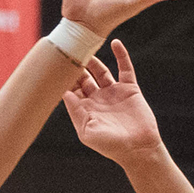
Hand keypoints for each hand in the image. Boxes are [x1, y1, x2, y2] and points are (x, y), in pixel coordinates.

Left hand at [63, 40, 162, 165]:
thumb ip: (76, 112)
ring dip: (93, 59)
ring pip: (101, 71)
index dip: (63, 78)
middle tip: (69, 50)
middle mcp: (98, 99)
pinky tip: (115, 43)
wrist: (138, 149)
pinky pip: (125, 68)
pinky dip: (121, 55)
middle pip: (83, 77)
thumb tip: (65, 93)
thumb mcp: (87, 131)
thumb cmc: (110, 145)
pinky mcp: (129, 89)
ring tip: (86, 45)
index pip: (70, 89)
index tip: (55, 65)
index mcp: (85, 109)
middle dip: (76, 66)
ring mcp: (113, 93)